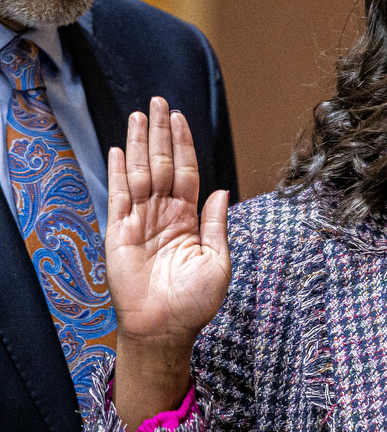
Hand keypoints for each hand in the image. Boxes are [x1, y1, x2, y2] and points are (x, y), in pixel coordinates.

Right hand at [106, 97, 228, 425]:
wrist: (166, 329)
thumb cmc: (194, 302)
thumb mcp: (218, 260)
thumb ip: (216, 224)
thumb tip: (223, 191)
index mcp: (188, 219)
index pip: (185, 172)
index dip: (183, 145)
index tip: (181, 119)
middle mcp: (163, 215)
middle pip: (161, 164)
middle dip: (161, 133)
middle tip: (159, 102)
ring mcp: (140, 222)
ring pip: (140, 173)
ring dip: (140, 144)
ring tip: (140, 115)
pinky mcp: (119, 233)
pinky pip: (119, 197)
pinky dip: (118, 172)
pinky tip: (119, 150)